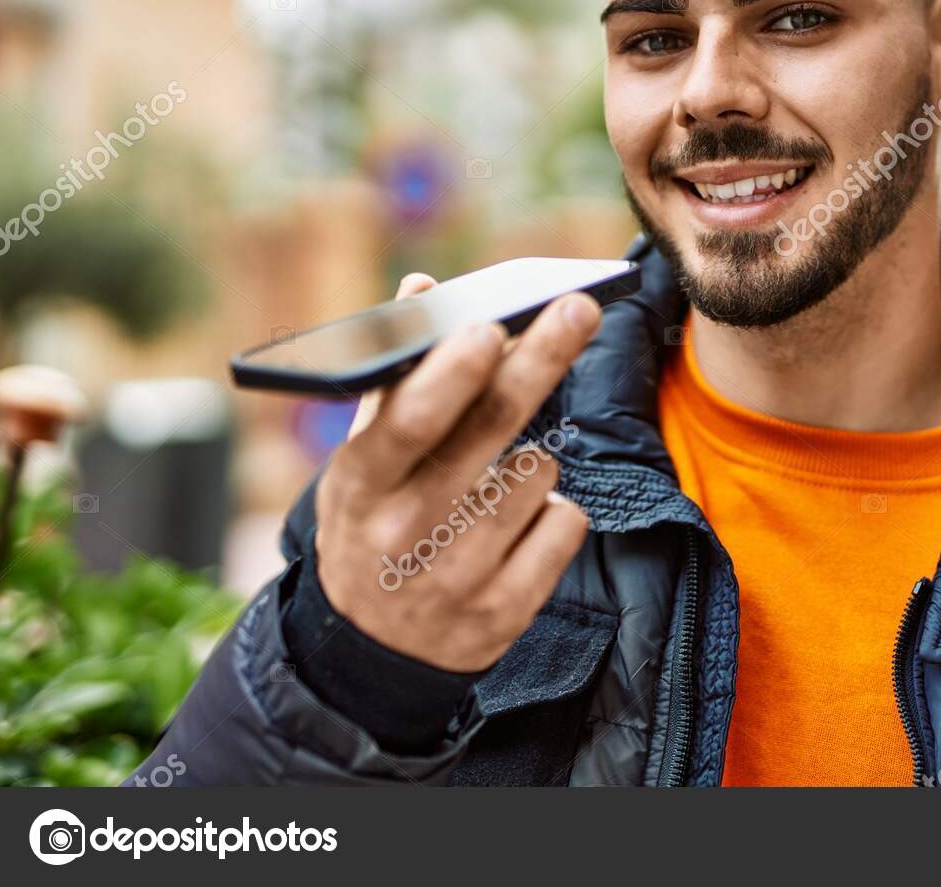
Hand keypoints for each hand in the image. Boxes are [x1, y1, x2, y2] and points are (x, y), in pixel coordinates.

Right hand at [312, 273, 599, 670]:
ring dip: (531, 462)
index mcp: (360, 485)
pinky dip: (552, 514)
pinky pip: (565, 523)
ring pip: (538, 471)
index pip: (409, 422)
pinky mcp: (504, 612)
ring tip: (491, 487)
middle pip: (492, 429)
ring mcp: (457, 577)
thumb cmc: (374, 526)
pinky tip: (514, 530)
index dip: (452, 374)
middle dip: (541, 359)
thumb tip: (424, 287)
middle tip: (580, 309)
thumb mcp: (362, 462)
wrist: (371, 653)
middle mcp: (405, 531)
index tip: (492, 326)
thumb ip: (395, 377)